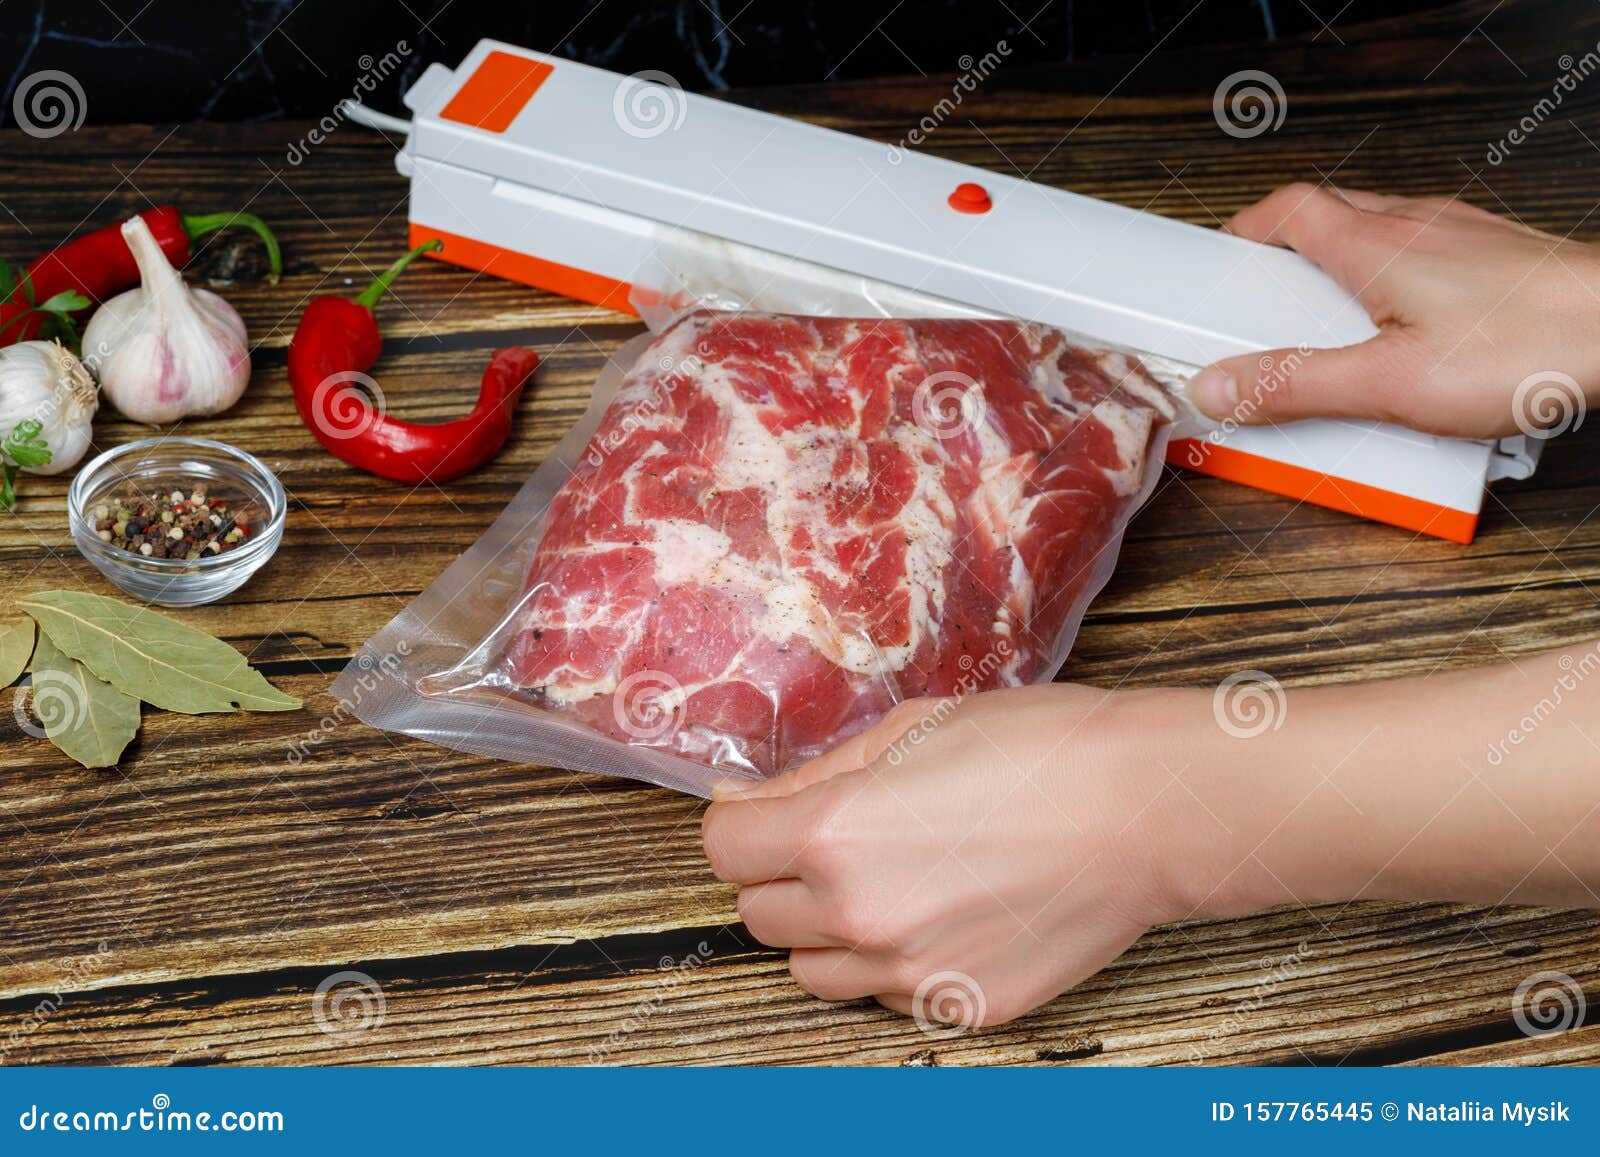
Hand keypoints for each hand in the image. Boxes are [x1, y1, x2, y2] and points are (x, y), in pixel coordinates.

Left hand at [701, 648, 1599, 1024]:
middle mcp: (857, 915)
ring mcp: (909, 972)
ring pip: (811, 971)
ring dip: (825, 929)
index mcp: (833, 833)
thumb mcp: (914, 726)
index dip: (739, 823)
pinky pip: (884, 996)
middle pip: (758, 914)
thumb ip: (823, 772)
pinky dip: (888, 962)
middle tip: (831, 840)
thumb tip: (761, 802)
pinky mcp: (959, 1006)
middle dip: (778, 874)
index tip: (759, 812)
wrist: (1149, 811)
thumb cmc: (1041, 749)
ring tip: (888, 881)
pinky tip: (940, 912)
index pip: (724, 849)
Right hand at [1187, 183, 1599, 437]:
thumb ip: (1297, 385)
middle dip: (1292, 257)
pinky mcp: (1500, 261)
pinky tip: (1414, 342)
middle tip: (1274, 306)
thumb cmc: (1530, 346)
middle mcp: (1418, 227)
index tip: (1227, 258)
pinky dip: (1403, 291)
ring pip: (1384, 237)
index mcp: (1374, 248)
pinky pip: (1431, 261)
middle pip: (1332, 217)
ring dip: (1349, 275)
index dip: (1248, 230)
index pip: (1289, 209)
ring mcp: (1464, 238)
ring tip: (1343, 338)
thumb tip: (1221, 384)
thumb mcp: (1388, 384)